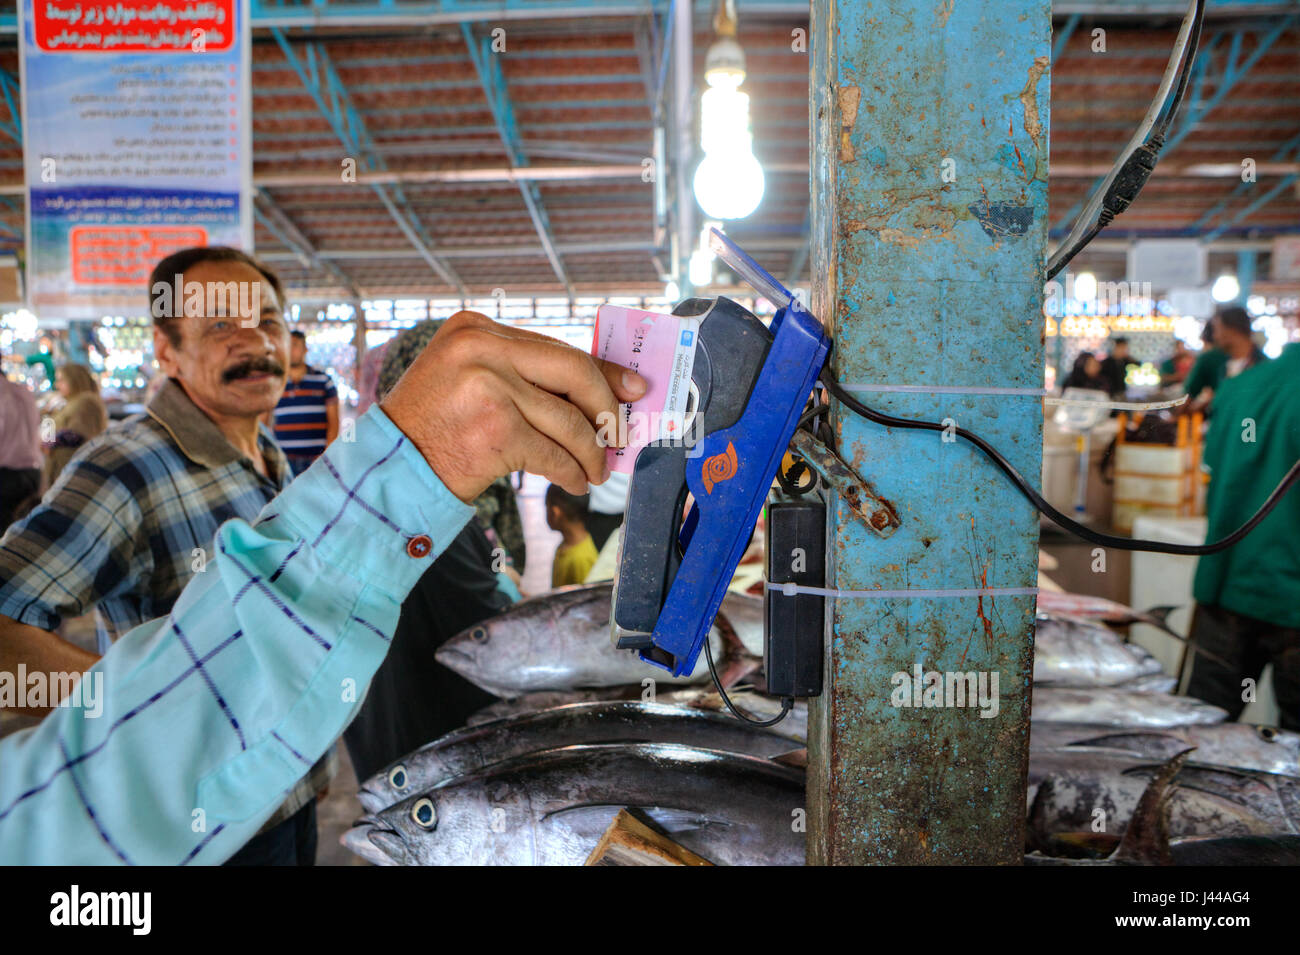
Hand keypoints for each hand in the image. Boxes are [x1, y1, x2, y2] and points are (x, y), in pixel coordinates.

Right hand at [381, 311, 645, 501]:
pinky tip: (574, 482)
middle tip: (618, 434)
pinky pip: (554, 453)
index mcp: (475, 328)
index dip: (599, 372)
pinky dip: (571, 471)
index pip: (555, 347)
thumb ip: (524, 374)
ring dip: (590, 451)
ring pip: (568, 419)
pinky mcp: (496, 430)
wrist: (391, 469)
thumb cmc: (435, 427)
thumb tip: (606, 386)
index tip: (630, 389)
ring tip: (595, 469)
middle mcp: (481, 349)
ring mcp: (488, 387)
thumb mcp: (471, 380)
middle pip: (573, 371)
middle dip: (605, 407)